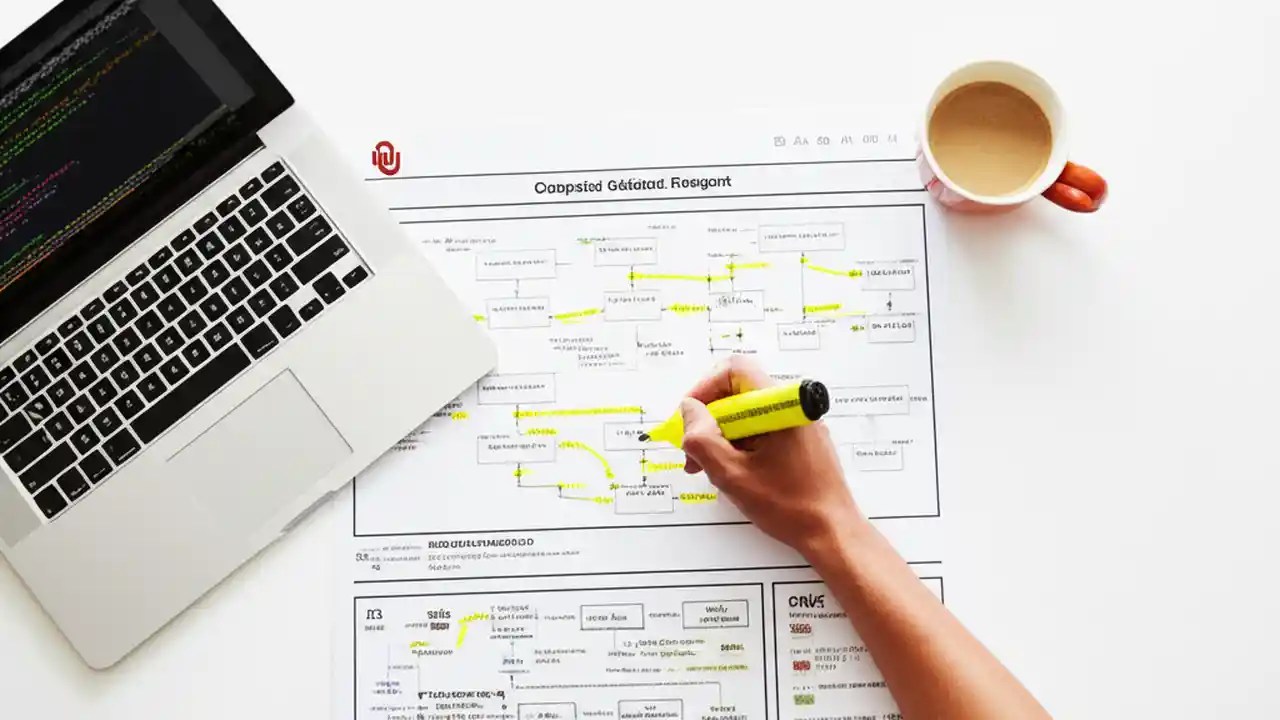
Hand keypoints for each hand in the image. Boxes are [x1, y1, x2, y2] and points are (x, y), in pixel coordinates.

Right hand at [679, 356, 864, 560]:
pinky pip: (762, 428)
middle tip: (693, 452)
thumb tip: (689, 410)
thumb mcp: (733, 474)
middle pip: (739, 393)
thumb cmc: (792, 508)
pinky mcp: (800, 439)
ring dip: (723, 436)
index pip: (735, 370)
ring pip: (748, 414)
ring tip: (711, 468)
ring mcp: (799, 423)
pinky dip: (741, 444)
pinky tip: (734, 472)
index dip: (705, 389)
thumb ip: (703, 439)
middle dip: (709, 420)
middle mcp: (793, 406)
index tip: (690, 416)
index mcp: (782, 405)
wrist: (833, 533)